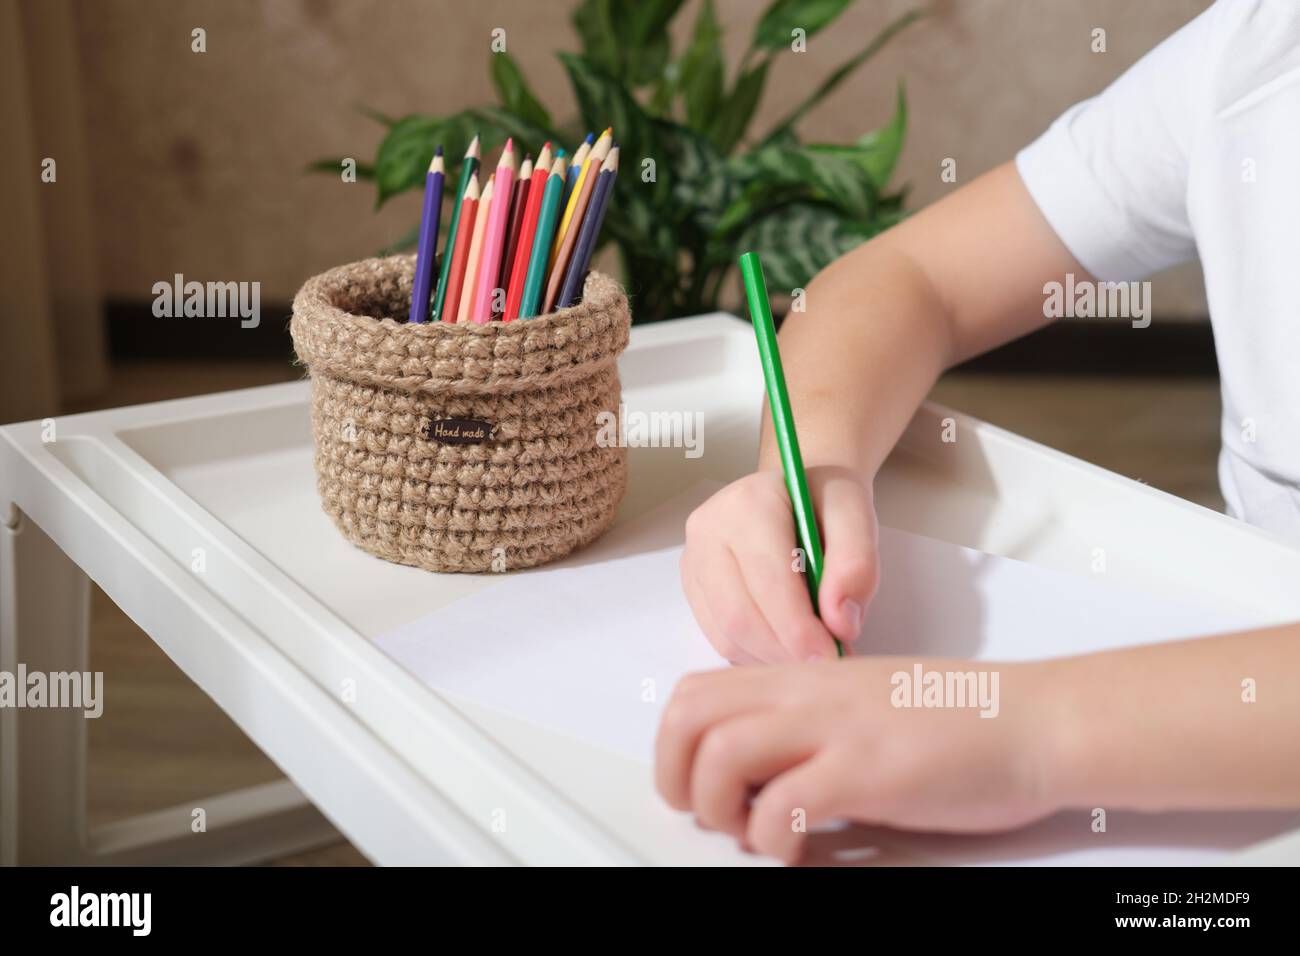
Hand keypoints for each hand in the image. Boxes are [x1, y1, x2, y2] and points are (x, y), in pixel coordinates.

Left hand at [654, 657, 1059, 862]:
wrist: (1033, 721)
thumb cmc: (958, 718)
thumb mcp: (861, 703)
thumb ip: (806, 721)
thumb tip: (756, 769)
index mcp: (801, 677)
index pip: (697, 691)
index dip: (675, 746)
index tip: (700, 786)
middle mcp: (807, 693)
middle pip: (689, 716)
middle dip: (677, 776)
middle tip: (714, 815)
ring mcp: (835, 728)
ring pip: (721, 755)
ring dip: (721, 809)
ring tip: (758, 833)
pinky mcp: (868, 770)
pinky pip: (784, 806)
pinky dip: (775, 840)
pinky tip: (805, 850)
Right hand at [680, 466, 877, 662]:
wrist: (795, 490)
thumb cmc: (824, 502)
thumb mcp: (856, 514)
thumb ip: (857, 564)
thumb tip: (841, 624)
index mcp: (748, 504)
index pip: (769, 581)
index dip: (799, 629)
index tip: (832, 656)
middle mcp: (708, 529)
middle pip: (740, 615)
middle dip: (785, 652)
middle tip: (825, 665)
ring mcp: (693, 559)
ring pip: (726, 634)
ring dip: (772, 658)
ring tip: (810, 654)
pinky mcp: (692, 585)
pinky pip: (719, 638)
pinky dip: (757, 654)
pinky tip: (786, 646)